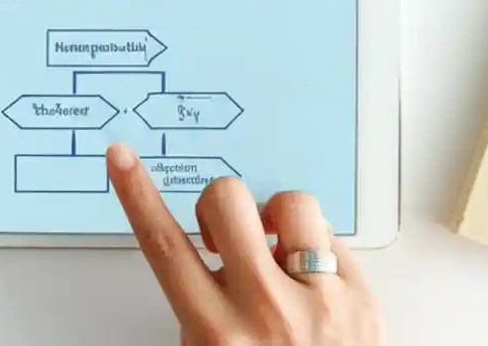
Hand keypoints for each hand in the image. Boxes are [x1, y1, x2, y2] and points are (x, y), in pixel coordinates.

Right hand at [107, 144, 380, 345]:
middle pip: (227, 202)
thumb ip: (203, 313)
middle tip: (229, 235)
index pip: (165, 245)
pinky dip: (319, 255)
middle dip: (221, 206)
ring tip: (279, 254)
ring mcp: (322, 302)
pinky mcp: (365, 301)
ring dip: (280, 221)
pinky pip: (334, 241)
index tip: (122, 158)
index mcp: (217, 334)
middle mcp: (267, 311)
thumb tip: (207, 259)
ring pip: (293, 204)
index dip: (137, 194)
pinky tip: (313, 286)